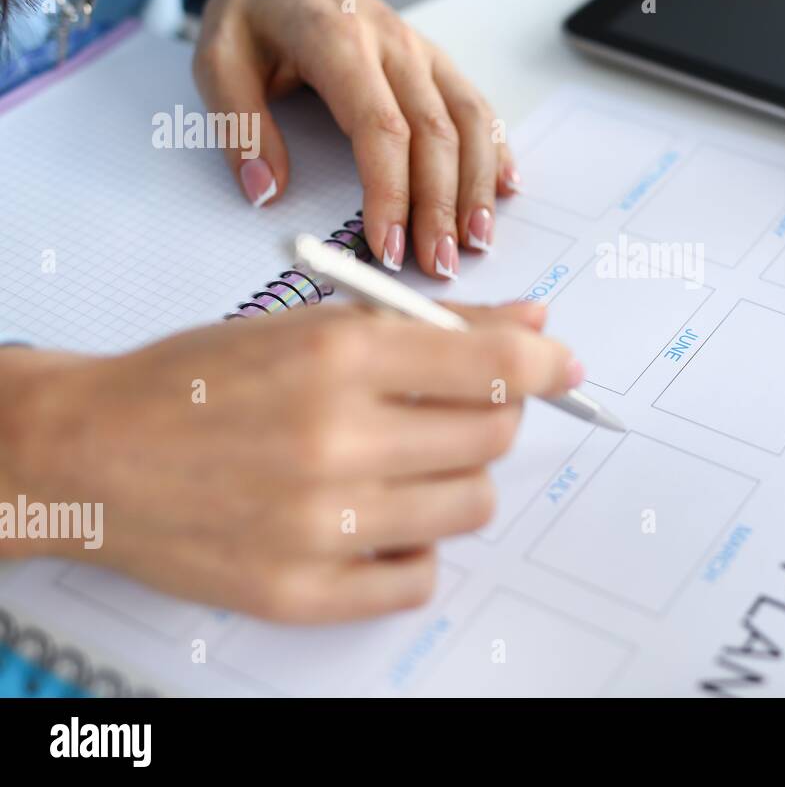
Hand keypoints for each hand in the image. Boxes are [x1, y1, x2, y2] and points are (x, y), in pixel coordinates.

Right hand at [0, 302, 579, 621]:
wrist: (91, 453)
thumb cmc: (199, 378)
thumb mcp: (310, 323)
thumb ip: (431, 325)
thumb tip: (533, 322)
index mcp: (339, 353)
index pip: (495, 362)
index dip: (546, 361)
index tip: (563, 366)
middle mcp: (336, 438)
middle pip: (493, 435)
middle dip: (491, 414)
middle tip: (452, 411)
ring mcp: (320, 524)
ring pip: (471, 506)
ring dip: (456, 480)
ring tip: (403, 464)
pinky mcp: (302, 591)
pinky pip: (421, 577)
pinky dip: (413, 547)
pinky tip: (377, 520)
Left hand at [193, 0, 519, 278]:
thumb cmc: (254, 14)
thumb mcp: (217, 59)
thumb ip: (240, 126)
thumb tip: (264, 192)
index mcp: (337, 39)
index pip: (379, 127)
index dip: (390, 192)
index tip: (386, 247)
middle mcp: (392, 44)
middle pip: (435, 134)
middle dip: (441, 207)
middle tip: (438, 266)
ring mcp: (422, 53)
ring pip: (468, 121)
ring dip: (478, 185)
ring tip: (477, 240)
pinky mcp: (437, 63)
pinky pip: (477, 108)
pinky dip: (496, 150)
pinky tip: (506, 188)